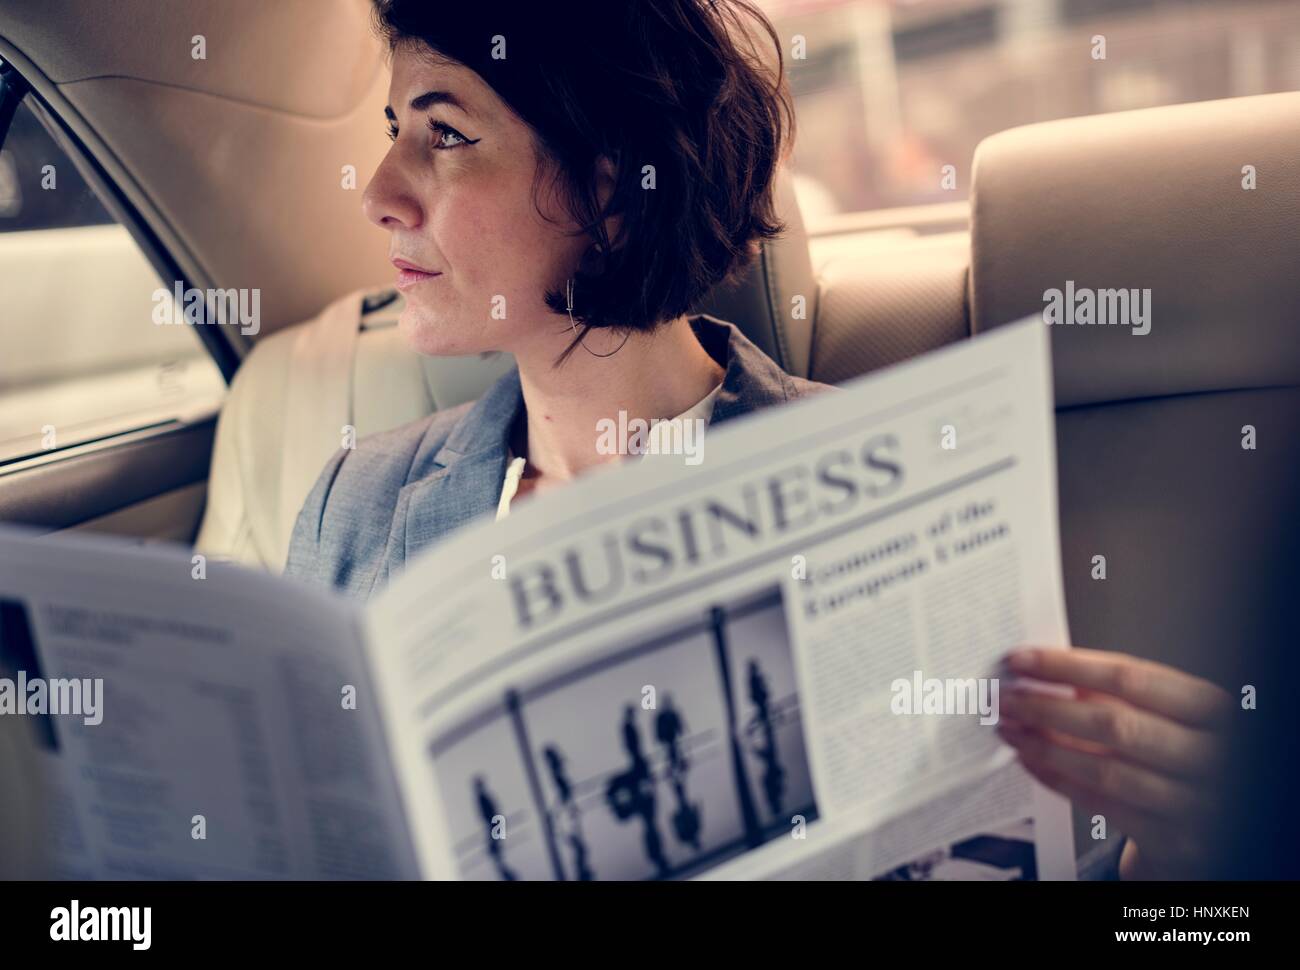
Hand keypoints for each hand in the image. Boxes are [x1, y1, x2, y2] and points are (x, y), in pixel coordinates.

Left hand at [997, 646, 1232, 879]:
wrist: (1209, 825)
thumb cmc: (1174, 756)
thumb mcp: (1161, 716)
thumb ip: (1113, 696)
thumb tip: (1039, 671)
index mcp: (1210, 708)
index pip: (1131, 676)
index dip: (1069, 666)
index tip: (1021, 660)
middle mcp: (1212, 753)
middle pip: (1115, 723)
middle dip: (1047, 708)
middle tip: (1004, 699)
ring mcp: (1197, 801)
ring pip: (1105, 769)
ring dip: (1045, 747)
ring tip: (1009, 730)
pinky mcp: (1176, 840)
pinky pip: (1103, 806)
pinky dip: (1059, 781)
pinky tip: (1030, 762)